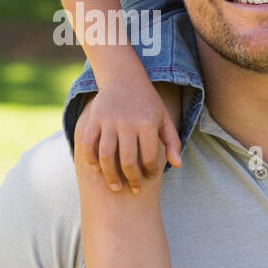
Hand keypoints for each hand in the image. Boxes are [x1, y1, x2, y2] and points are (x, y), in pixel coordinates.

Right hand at [76, 77, 181, 192]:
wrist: (123, 78)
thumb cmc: (147, 103)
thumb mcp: (164, 118)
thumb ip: (172, 142)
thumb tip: (177, 166)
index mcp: (147, 123)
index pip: (149, 157)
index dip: (150, 172)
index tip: (150, 178)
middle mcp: (128, 122)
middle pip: (127, 160)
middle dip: (132, 180)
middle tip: (134, 190)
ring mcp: (109, 121)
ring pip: (106, 155)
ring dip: (110, 175)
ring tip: (115, 187)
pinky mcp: (94, 119)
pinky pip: (89, 144)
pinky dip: (91, 159)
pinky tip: (97, 169)